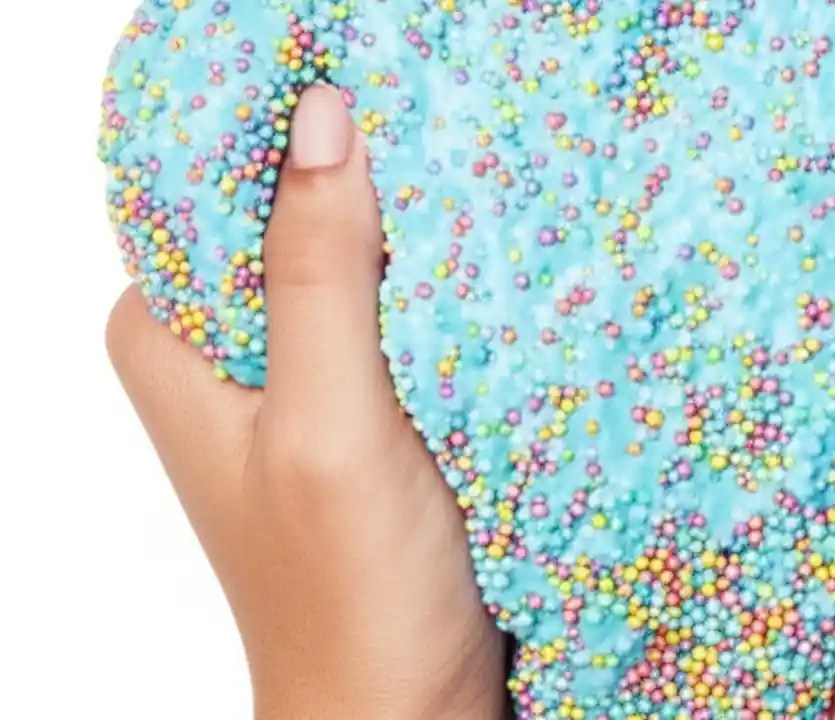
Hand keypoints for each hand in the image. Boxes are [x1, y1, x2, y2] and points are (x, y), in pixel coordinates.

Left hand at [107, 86, 506, 718]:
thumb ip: (317, 274)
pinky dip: (429, 292)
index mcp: (173, 343)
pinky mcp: (354, 414)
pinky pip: (386, 320)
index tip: (358, 83)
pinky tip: (479, 270)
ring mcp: (291, 385)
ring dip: (401, 236)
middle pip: (279, 221)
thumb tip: (322, 123)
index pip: (207, 189)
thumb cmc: (347, 594)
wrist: (399, 709)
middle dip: (352, 179)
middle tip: (435, 132)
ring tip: (468, 188)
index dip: (278, 129)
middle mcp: (221, 355)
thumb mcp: (328, 422)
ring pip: (342, 267)